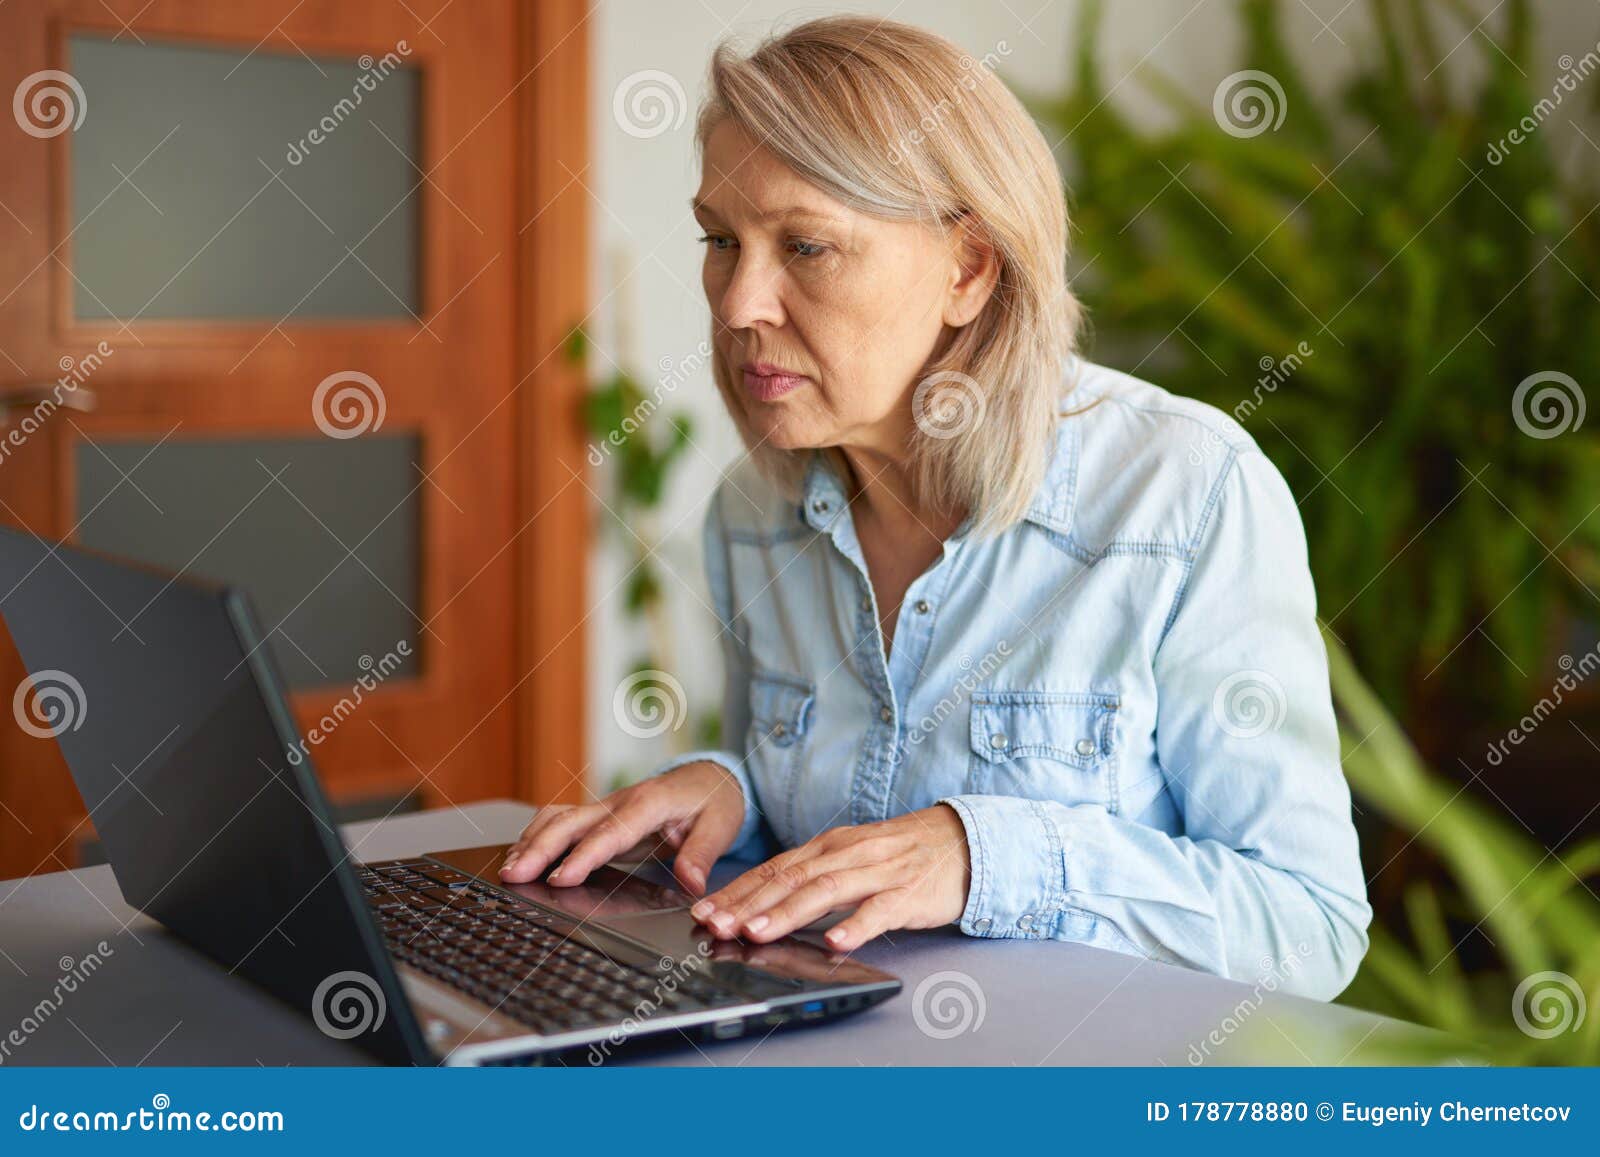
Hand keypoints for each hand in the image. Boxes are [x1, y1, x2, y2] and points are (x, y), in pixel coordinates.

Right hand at [498, 761, 744, 894]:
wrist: (709, 777)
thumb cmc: (713, 799)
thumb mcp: (720, 825)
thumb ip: (702, 854)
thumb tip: (691, 883)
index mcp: (649, 803)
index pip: (610, 833)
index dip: (583, 856)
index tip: (561, 878)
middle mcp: (620, 802)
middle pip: (571, 822)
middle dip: (540, 848)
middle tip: (514, 875)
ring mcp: (606, 807)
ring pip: (559, 818)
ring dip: (532, 841)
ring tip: (509, 870)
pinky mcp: (599, 816)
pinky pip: (562, 821)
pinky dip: (538, 835)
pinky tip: (522, 855)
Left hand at [689, 805, 970, 951]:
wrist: (961, 841)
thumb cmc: (899, 855)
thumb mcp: (849, 859)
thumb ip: (811, 879)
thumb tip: (761, 906)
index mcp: (828, 847)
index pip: (773, 870)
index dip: (736, 892)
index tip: (703, 912)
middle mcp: (846, 854)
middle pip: (790, 879)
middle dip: (749, 904)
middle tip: (716, 925)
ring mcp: (878, 872)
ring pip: (826, 891)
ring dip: (788, 913)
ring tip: (758, 932)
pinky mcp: (908, 892)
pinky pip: (879, 910)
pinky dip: (856, 926)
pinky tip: (835, 943)